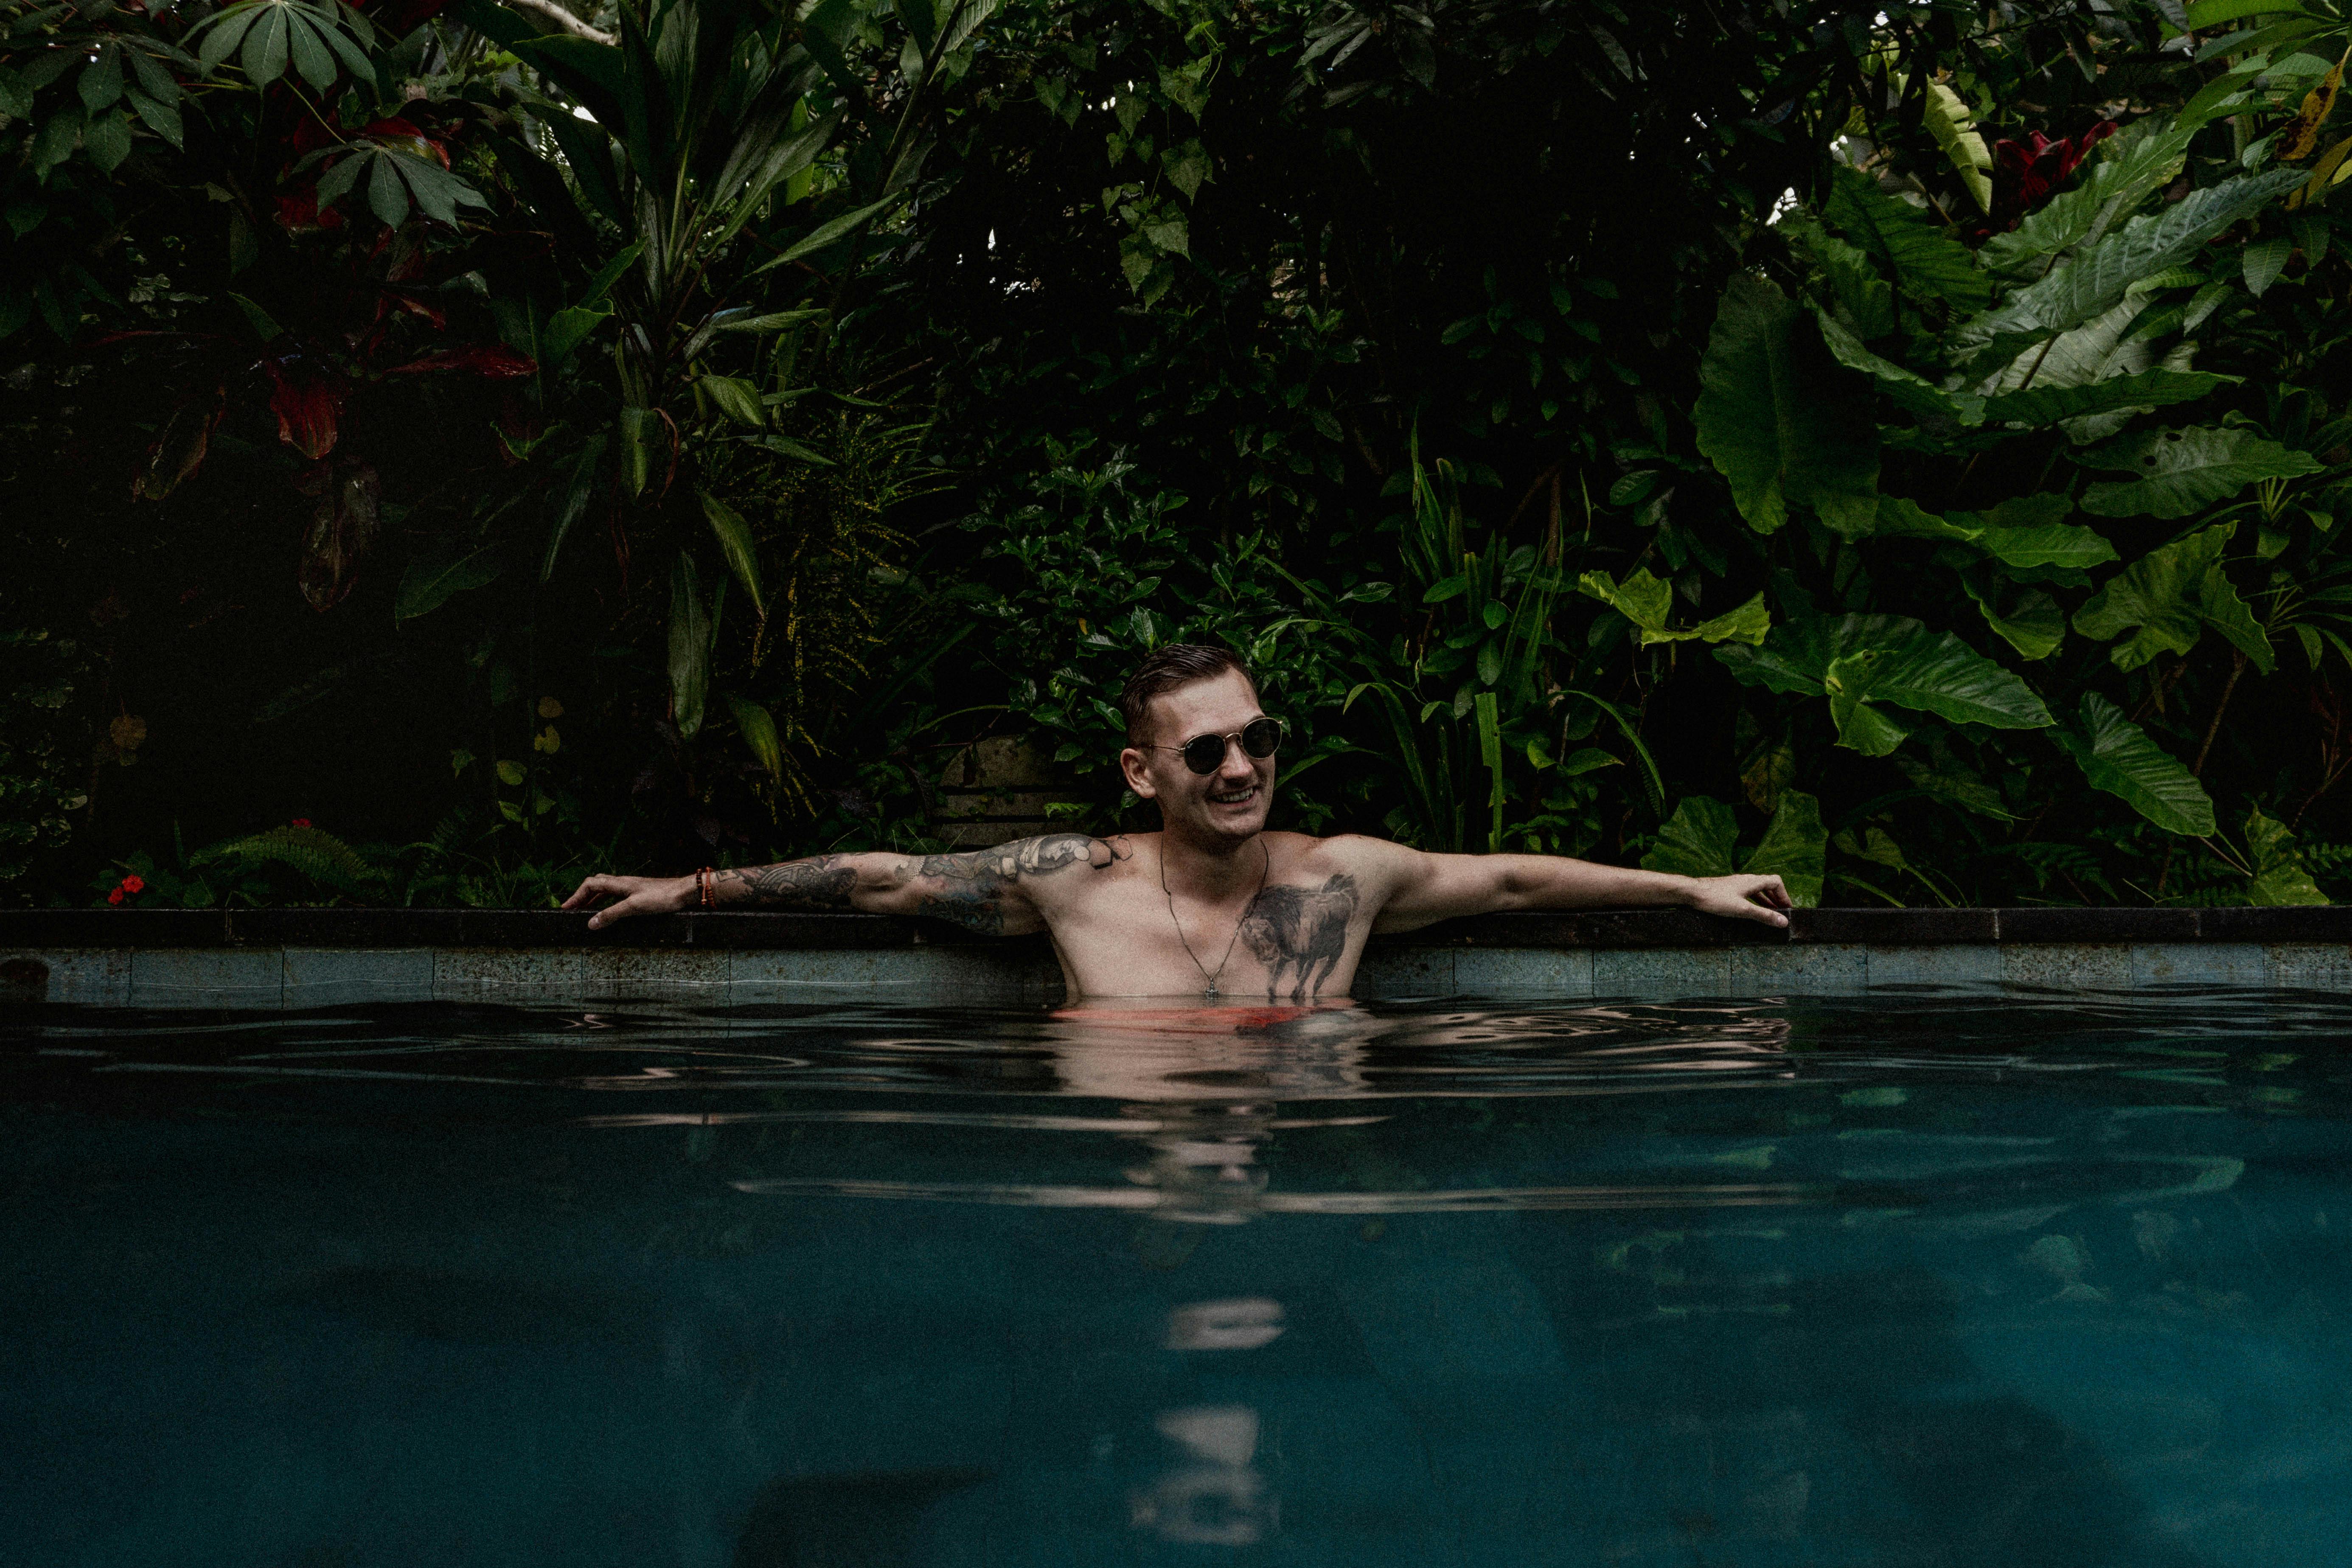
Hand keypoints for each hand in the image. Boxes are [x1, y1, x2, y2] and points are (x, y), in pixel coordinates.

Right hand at [561, 873, 694, 929]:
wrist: (684, 892)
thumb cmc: (662, 897)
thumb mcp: (634, 907)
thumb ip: (612, 914)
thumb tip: (591, 922)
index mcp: (618, 883)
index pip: (590, 884)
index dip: (576, 895)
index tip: (565, 908)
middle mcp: (623, 883)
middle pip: (596, 885)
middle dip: (582, 896)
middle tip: (573, 909)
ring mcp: (631, 888)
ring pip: (606, 890)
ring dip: (594, 900)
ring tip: (586, 912)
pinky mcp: (639, 894)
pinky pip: (617, 896)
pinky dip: (607, 903)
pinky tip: (610, 912)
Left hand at [1687, 873, 1791, 927]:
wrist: (1692, 892)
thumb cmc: (1716, 899)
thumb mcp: (1743, 909)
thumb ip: (1763, 915)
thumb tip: (1783, 921)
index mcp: (1752, 881)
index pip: (1776, 882)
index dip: (1784, 895)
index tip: (1787, 908)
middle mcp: (1746, 880)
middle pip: (1767, 886)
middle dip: (1776, 899)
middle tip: (1781, 913)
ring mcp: (1736, 884)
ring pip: (1756, 890)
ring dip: (1765, 901)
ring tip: (1769, 914)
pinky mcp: (1728, 889)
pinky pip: (1747, 894)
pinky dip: (1753, 902)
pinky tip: (1750, 910)